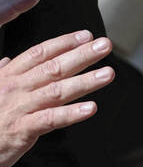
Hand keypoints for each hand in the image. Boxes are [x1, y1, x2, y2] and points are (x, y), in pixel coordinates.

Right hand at [0, 18, 113, 166]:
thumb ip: (2, 74)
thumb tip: (8, 60)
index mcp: (8, 76)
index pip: (39, 53)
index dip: (63, 43)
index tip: (86, 35)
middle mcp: (15, 88)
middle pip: (53, 67)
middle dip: (81, 55)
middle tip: (105, 45)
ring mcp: (18, 108)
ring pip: (56, 91)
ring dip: (85, 81)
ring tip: (108, 73)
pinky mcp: (21, 130)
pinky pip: (50, 119)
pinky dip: (71, 114)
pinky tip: (91, 108)